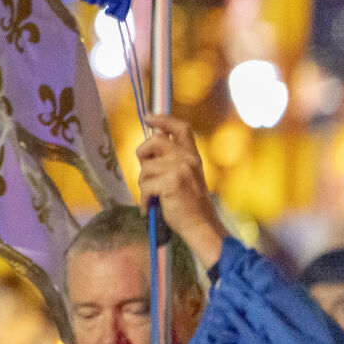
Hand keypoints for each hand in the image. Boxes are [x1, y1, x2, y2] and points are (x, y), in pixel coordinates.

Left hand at [136, 114, 226, 267]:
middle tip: (147, 173)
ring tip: (154, 196)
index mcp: (192, 156)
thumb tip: (154, 137)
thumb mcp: (185, 176)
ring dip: (144, 184)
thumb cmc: (188, 203)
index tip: (148, 117)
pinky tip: (150, 207)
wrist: (201, 226)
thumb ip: (173, 159)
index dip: (163, 119)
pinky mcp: (171, 183)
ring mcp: (180, 170)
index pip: (181, 128)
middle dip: (143, 155)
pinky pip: (144, 186)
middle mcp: (188, 159)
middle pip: (154, 142)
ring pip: (145, 168)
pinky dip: (144, 200)